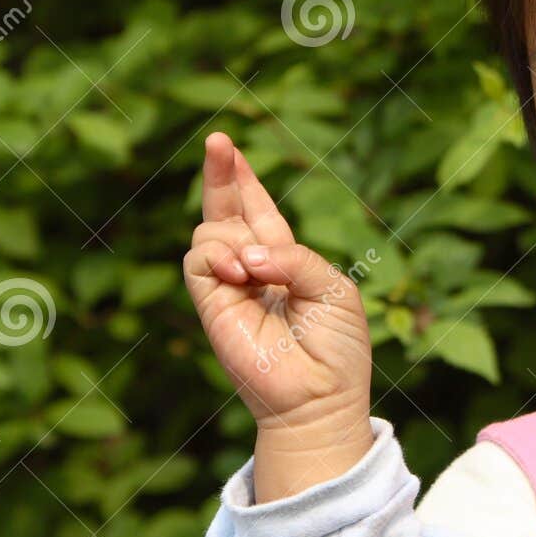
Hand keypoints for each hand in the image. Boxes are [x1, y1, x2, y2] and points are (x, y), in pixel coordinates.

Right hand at [182, 132, 372, 434]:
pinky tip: (241, 271)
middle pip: (226, 211)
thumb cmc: (337, 345)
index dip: (243, 180)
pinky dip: (218, 255)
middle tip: (218, 140)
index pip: (258, 212)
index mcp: (285, 260)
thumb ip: (294, 257)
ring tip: (255, 270)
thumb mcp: (332, 286)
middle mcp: (253, 269)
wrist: (321, 396)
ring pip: (211, 232)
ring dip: (235, 239)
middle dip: (221, 174)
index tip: (229, 146)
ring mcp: (229, 286)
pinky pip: (198, 260)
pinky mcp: (212, 306)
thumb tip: (246, 256)